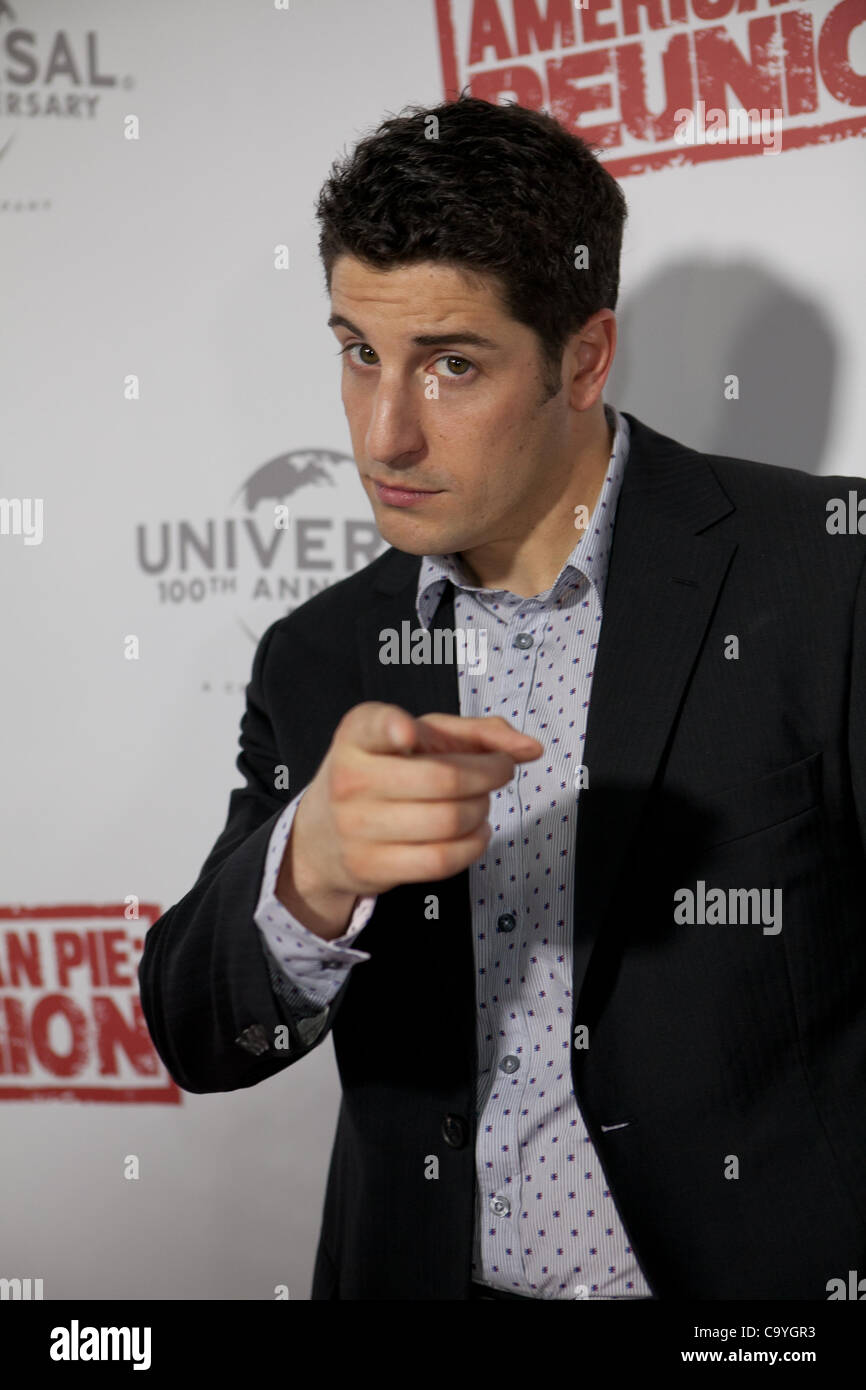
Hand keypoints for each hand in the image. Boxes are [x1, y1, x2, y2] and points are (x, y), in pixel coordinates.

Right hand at [289, 701, 544, 901]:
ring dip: (482, 811)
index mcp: (359, 734)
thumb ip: (475, 733)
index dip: (393, 727)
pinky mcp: (370, 866)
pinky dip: (472, 846)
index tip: (408, 732)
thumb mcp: (420, 738)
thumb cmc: (384, 774)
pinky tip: (473, 832)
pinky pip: (440, 860)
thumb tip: (529, 748)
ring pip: (448, 821)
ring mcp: (357, 826)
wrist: (324, 835)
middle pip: (443, 778)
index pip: (374, 726)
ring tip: (480, 803)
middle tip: (498, 771)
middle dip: (489, 774)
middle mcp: (351, 778)